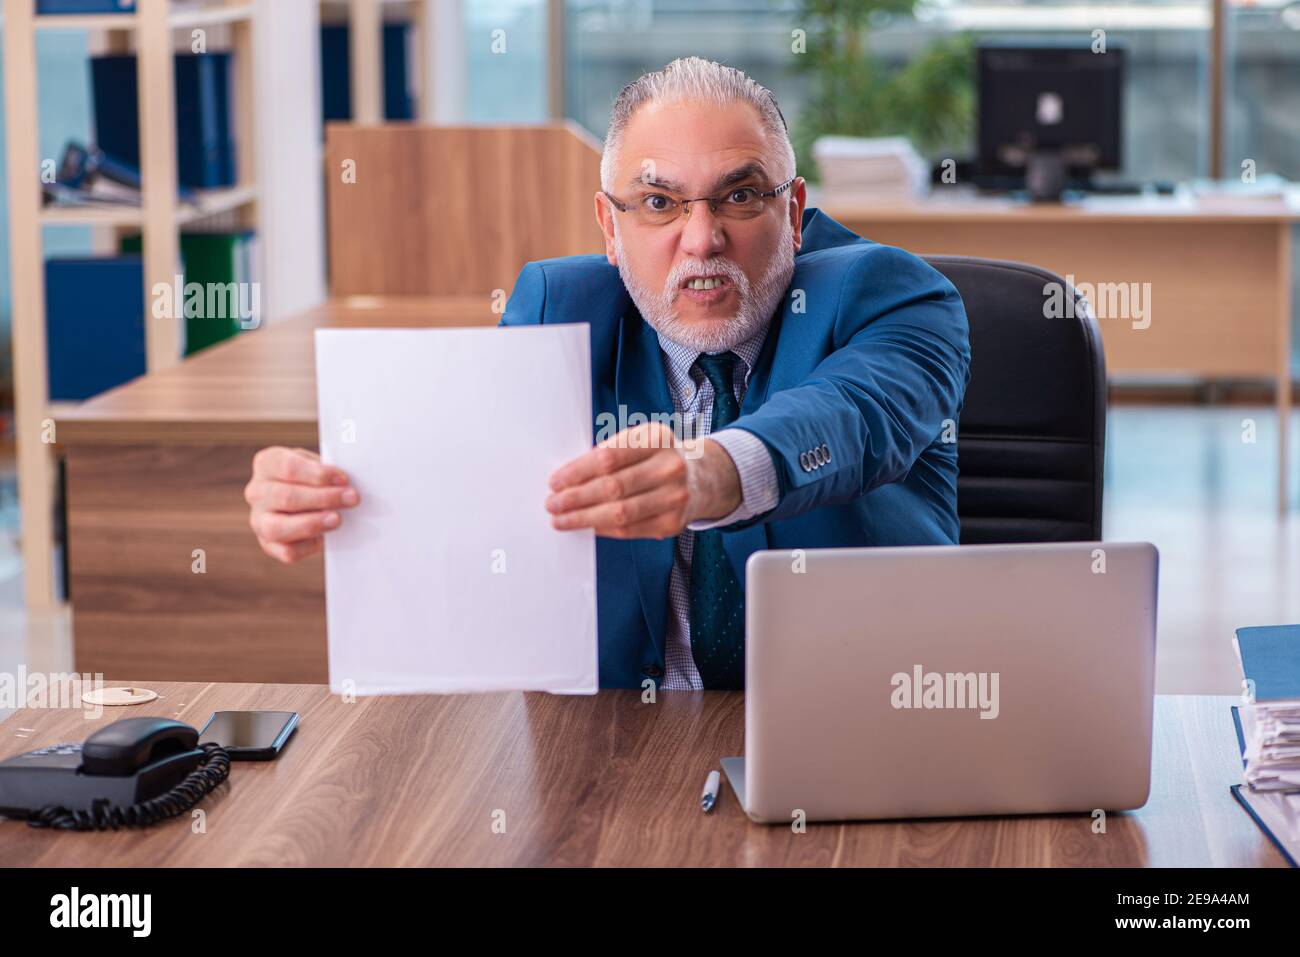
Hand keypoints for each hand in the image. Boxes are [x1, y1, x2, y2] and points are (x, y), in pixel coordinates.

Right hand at [245, 446, 359, 562]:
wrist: (312, 502)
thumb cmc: (316, 479)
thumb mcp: (318, 465)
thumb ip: (328, 472)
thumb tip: (346, 484)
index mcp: (267, 463)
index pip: (287, 467)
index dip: (318, 474)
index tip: (343, 479)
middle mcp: (256, 492)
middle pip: (286, 497)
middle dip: (323, 498)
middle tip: (351, 498)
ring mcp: (258, 520)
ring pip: (278, 528)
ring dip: (312, 524)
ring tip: (337, 519)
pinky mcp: (269, 545)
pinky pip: (287, 551)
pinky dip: (308, 546)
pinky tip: (325, 538)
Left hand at [546, 422, 741, 538]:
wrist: (701, 478)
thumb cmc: (658, 457)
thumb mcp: (641, 440)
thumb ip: (610, 452)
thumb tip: (568, 478)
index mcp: (657, 438)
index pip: (608, 457)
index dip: (577, 472)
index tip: (555, 482)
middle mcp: (670, 467)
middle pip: (612, 487)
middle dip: (575, 498)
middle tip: (552, 504)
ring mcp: (675, 498)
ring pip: (620, 513)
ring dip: (584, 518)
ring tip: (561, 519)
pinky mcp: (672, 524)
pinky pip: (630, 530)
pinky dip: (603, 529)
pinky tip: (586, 526)